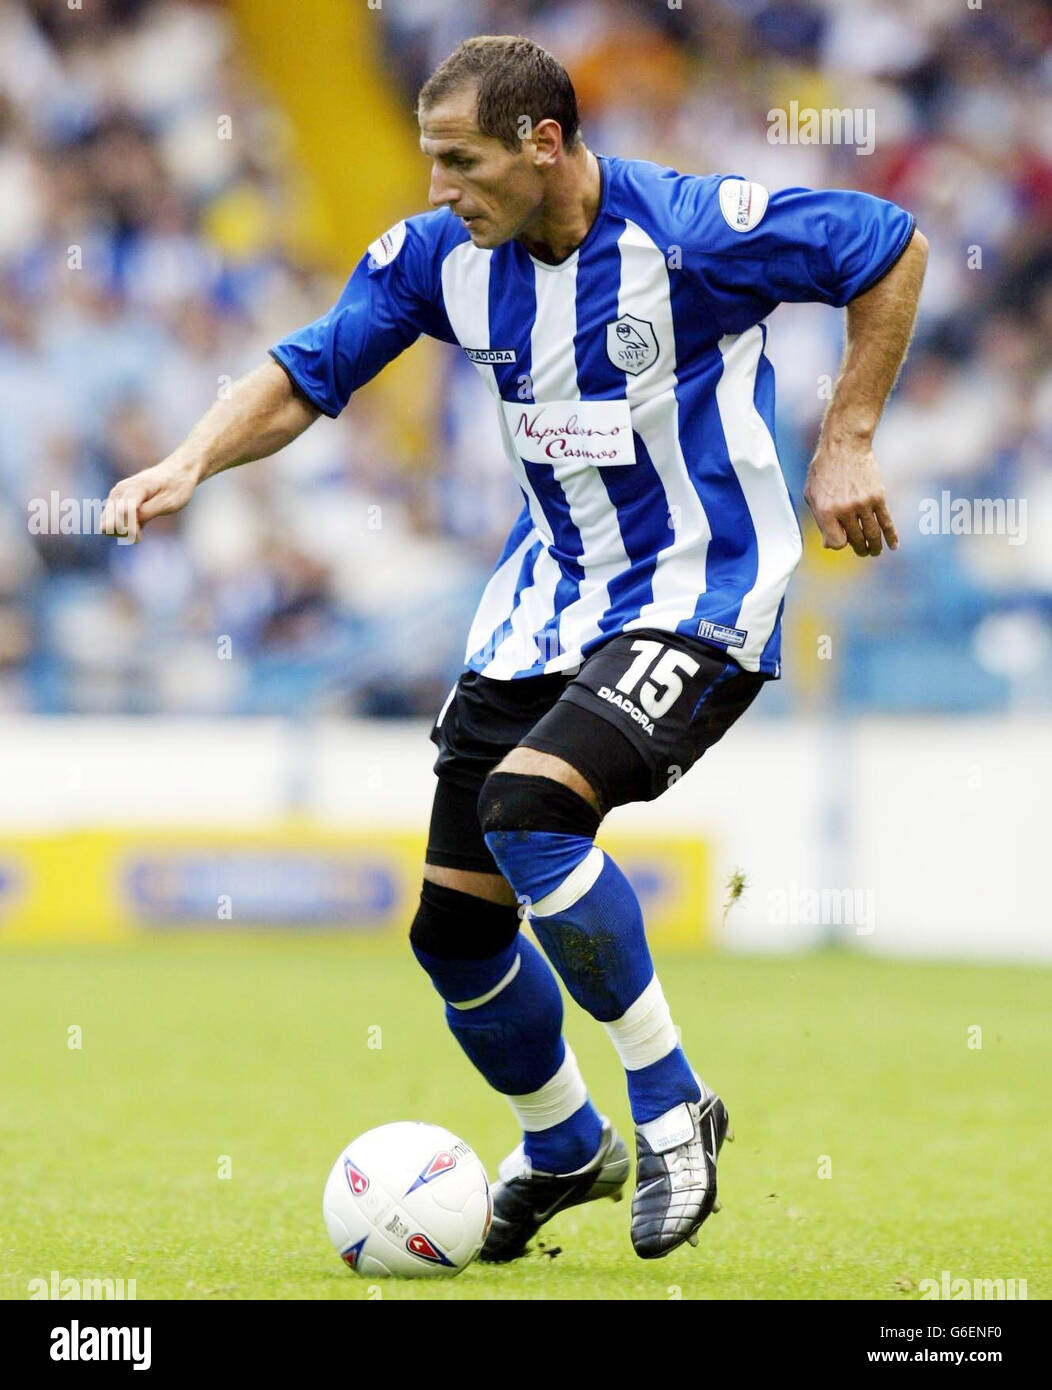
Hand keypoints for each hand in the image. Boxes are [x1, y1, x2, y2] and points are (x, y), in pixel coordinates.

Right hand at [100, 459, 197, 543]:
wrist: (175, 471)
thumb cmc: (175, 487)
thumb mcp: (169, 502)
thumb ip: (148, 512)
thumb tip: (130, 522)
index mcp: (134, 489)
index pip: (122, 514)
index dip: (130, 530)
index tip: (139, 538)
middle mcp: (120, 491)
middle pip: (108, 522)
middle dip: (123, 533)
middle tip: (139, 533)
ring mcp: (115, 495)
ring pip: (106, 523)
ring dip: (121, 531)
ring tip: (140, 527)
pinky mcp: (115, 500)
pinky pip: (110, 521)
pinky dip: (122, 527)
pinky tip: (137, 523)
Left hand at [803, 438, 897, 556]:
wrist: (844, 445)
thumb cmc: (824, 470)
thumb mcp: (812, 495)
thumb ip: (820, 520)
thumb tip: (829, 545)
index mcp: (826, 511)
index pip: (837, 542)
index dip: (839, 544)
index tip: (841, 540)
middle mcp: (845, 509)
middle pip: (856, 540)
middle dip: (859, 549)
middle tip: (862, 551)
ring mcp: (863, 503)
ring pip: (872, 534)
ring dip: (874, 547)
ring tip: (874, 552)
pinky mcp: (878, 496)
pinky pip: (886, 521)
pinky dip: (891, 536)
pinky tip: (893, 546)